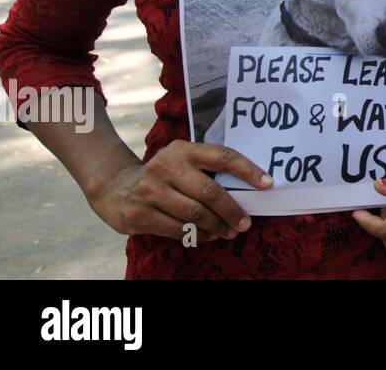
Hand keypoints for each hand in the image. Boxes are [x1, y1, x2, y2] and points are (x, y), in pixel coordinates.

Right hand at [90, 141, 271, 240]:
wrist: (118, 189)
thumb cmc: (166, 177)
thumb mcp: (183, 163)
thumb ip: (208, 170)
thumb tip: (250, 189)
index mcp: (183, 150)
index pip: (222, 156)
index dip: (248, 170)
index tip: (267, 184)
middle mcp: (165, 166)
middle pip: (210, 192)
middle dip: (232, 210)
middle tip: (246, 223)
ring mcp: (150, 190)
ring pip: (195, 214)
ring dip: (217, 226)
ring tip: (229, 231)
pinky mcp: (139, 214)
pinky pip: (178, 229)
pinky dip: (198, 235)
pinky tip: (209, 236)